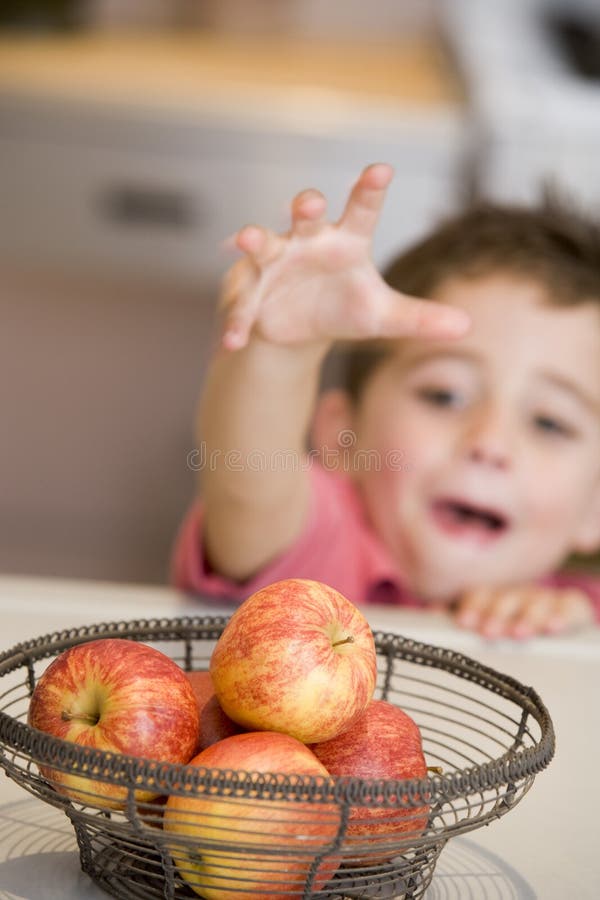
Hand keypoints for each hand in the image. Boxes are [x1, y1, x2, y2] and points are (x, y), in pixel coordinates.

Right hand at [220, 163, 468, 349]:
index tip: (382, 170)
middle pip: (306, 216)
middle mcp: (307, 242)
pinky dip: (237, 320)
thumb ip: (419, 318)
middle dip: (306, 206)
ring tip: (247, 239)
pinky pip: (241, 303)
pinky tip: (234, 340)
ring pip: (262, 246)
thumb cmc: (343, 307)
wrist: (298, 328)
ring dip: (254, 240)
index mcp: (345, 242)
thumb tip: (466, 326)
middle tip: (310, 199)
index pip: (362, 210)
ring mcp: (274, 262)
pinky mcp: (249, 290)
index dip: (370, 190)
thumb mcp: (382, 316)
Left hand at [452, 585, 595, 638]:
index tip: (464, 622)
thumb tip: (431, 613)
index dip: (472, 605)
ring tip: (519, 633)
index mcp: (493, 593)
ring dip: (527, 617)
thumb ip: (455, 615)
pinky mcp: (572, 606)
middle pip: (507, 597)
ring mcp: (545, 598)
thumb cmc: (503, 627)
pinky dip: (564, 616)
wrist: (549, 625)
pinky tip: (554, 627)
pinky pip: (572, 606)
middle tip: (489, 631)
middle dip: (497, 614)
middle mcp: (518, 592)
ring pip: (537, 602)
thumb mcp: (479, 621)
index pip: (481, 593)